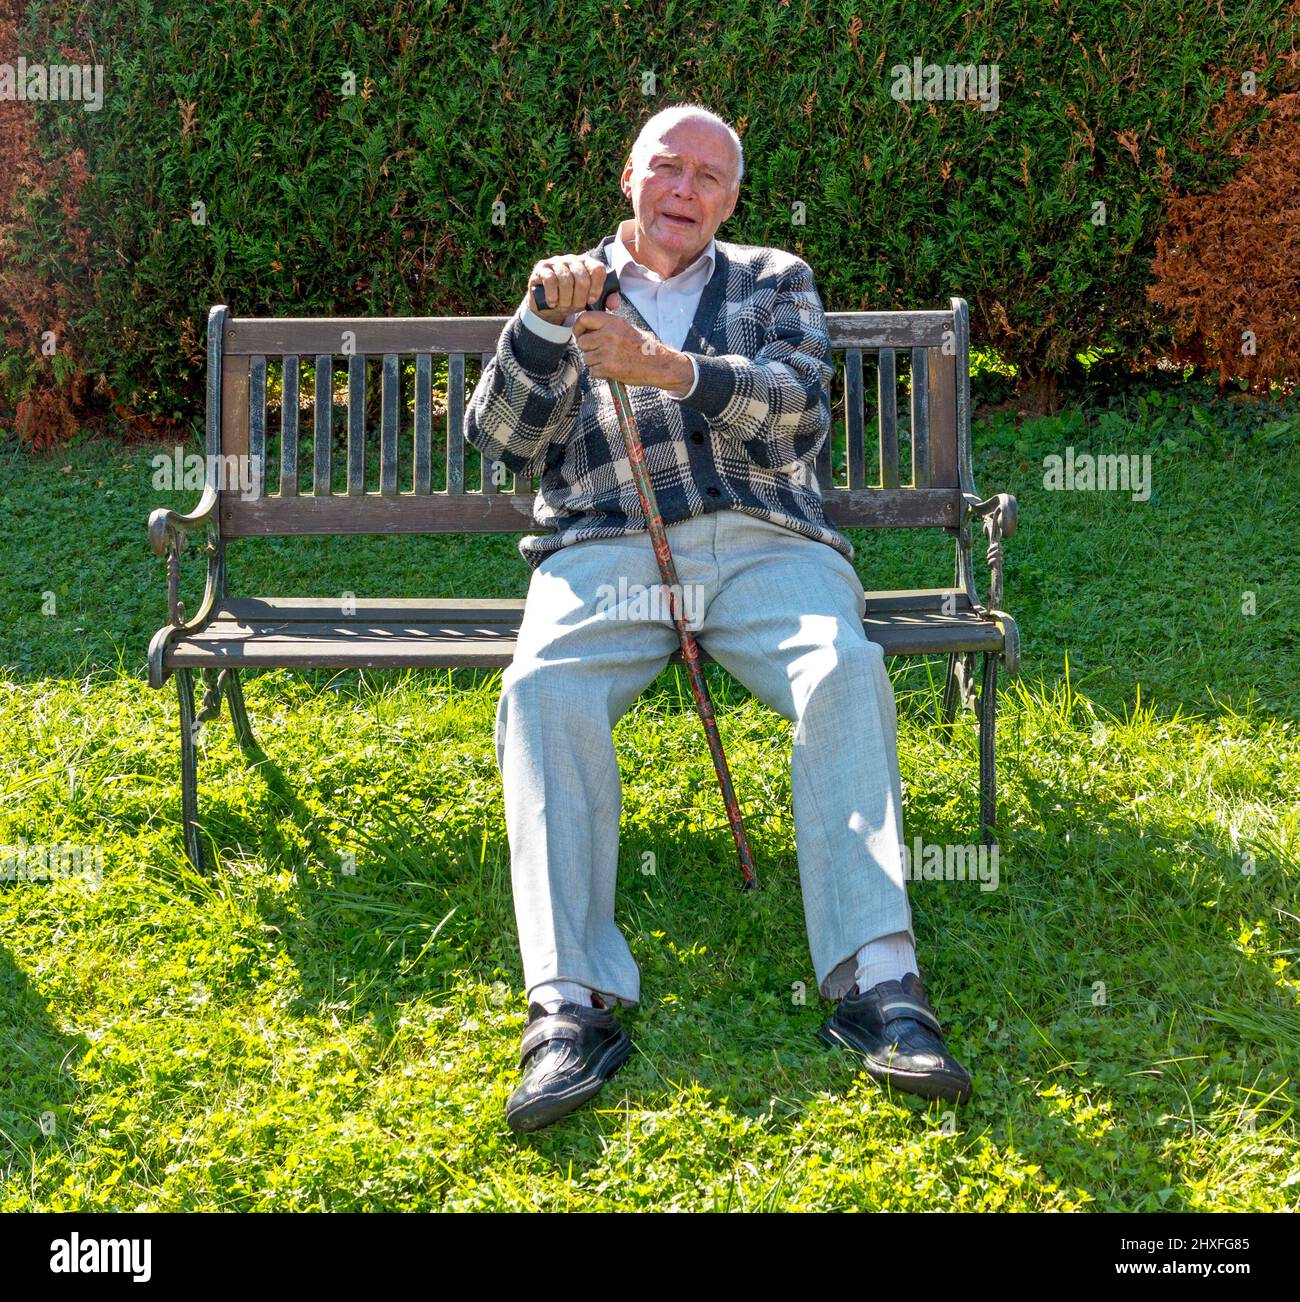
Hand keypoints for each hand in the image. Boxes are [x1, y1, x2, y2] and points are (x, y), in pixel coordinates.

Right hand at [526, 255, 620, 324]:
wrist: (548, 306)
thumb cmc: (572, 300)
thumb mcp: (588, 302)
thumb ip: (604, 301)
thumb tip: (613, 304)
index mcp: (586, 264)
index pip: (598, 268)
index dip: (597, 287)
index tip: (592, 301)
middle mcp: (572, 259)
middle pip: (582, 277)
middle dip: (579, 297)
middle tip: (575, 307)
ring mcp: (556, 262)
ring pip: (565, 280)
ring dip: (566, 299)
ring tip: (564, 306)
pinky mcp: (541, 268)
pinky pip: (550, 280)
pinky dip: (553, 295)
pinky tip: (553, 303)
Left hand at [571, 312, 695, 392]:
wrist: (659, 364)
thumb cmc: (645, 348)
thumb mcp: (626, 328)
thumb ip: (607, 327)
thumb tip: (587, 329)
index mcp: (613, 322)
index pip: (584, 319)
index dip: (578, 327)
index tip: (579, 333)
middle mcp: (609, 335)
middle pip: (582, 342)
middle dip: (587, 349)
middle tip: (598, 352)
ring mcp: (608, 352)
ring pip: (586, 358)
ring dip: (594, 362)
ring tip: (609, 361)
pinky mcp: (609, 368)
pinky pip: (592, 371)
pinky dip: (599, 373)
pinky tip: (611, 370)